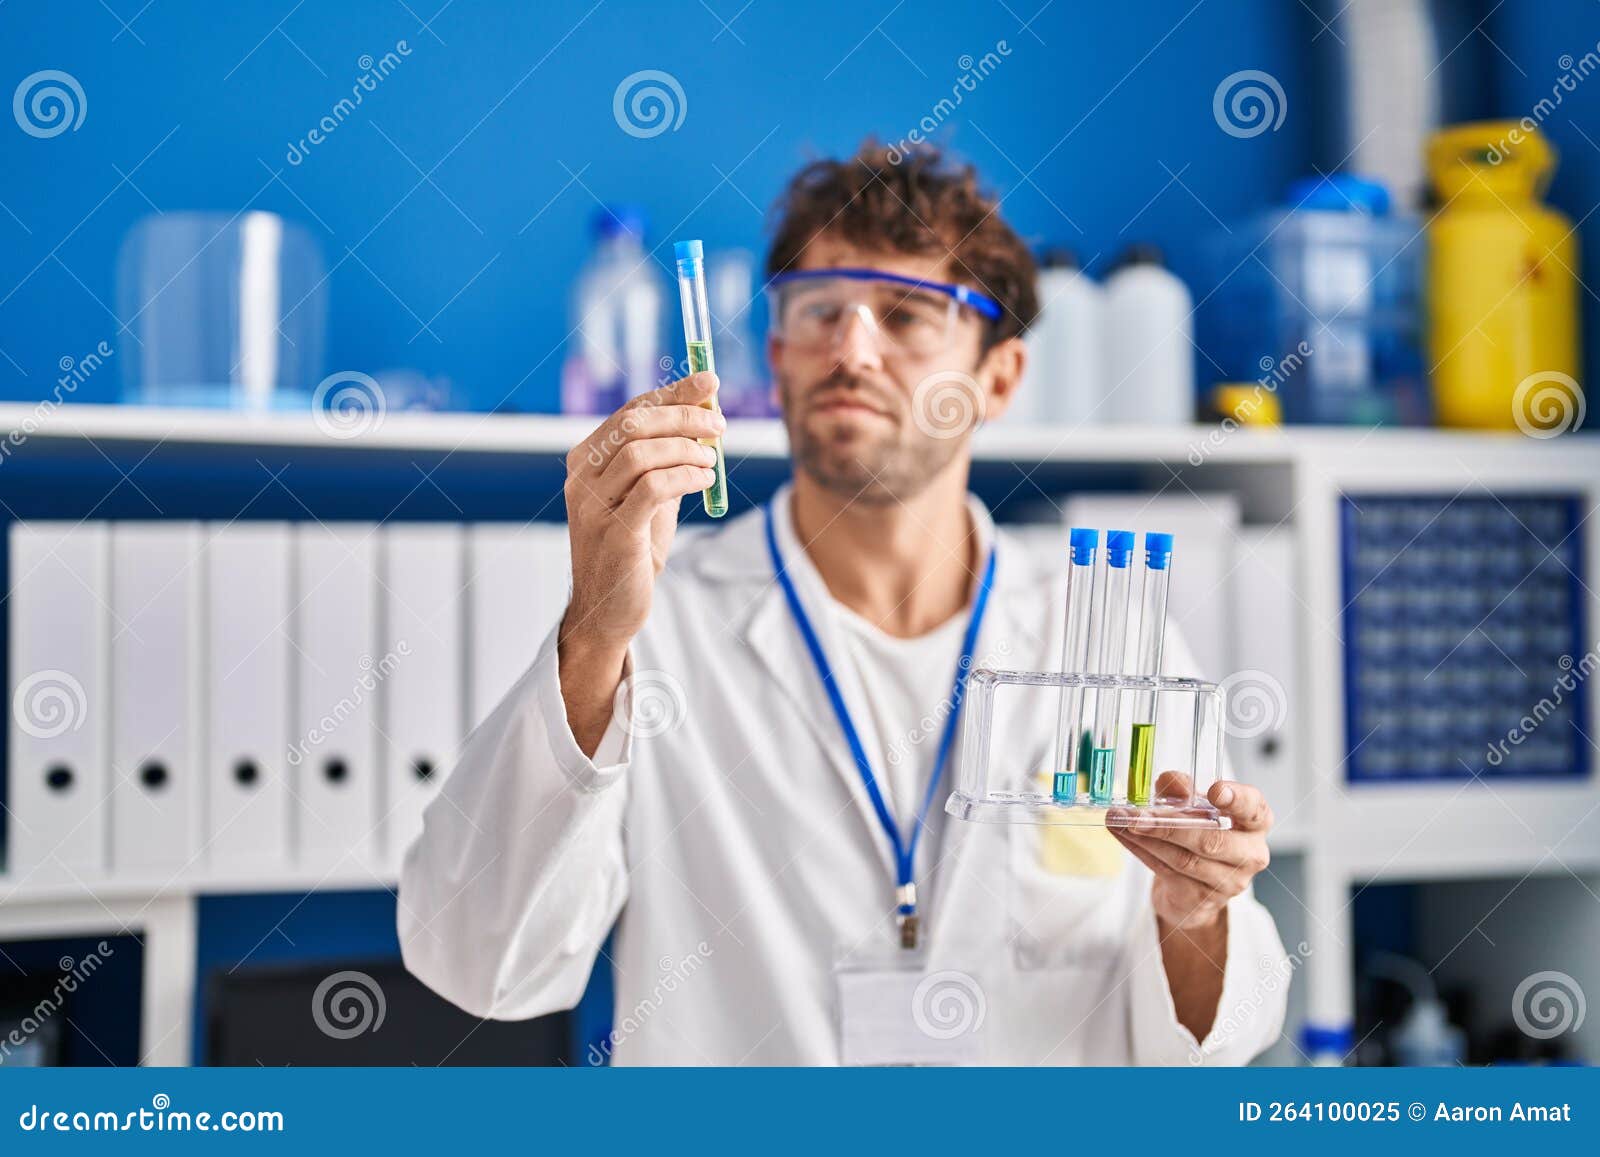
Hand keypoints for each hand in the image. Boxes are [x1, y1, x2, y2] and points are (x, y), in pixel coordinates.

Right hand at [560, 372, 723, 653]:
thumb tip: (704, 419)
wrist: (608, 610)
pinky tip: (704, 482)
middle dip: (683, 415)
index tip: (709, 382)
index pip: (631, 410)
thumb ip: (668, 461)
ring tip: (711, 461)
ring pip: (640, 452)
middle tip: (720, 424)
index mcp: (586, 461)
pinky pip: (653, 488)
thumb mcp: (649, 498)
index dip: (673, 392)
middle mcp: (582, 477)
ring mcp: (593, 505)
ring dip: (686, 449)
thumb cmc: (632, 551)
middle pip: (634, 423)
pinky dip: (685, 477)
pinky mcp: (614, 531)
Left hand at [1106, 772, 1271, 932]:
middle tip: (1137, 815)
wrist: (1194, 887)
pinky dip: (1141, 850)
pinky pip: (1167, 871)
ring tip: (1120, 820)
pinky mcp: (1202, 898)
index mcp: (1255, 823)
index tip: (1215, 790)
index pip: (1253, 808)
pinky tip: (1123, 835)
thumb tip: (1170, 781)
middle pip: (1211, 840)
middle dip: (1169, 826)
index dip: (1236, 798)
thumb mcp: (1195, 806)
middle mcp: (1249, 854)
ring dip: (1146, 838)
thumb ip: (1183, 790)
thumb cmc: (1200, 835)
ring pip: (1184, 859)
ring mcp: (1228, 881)